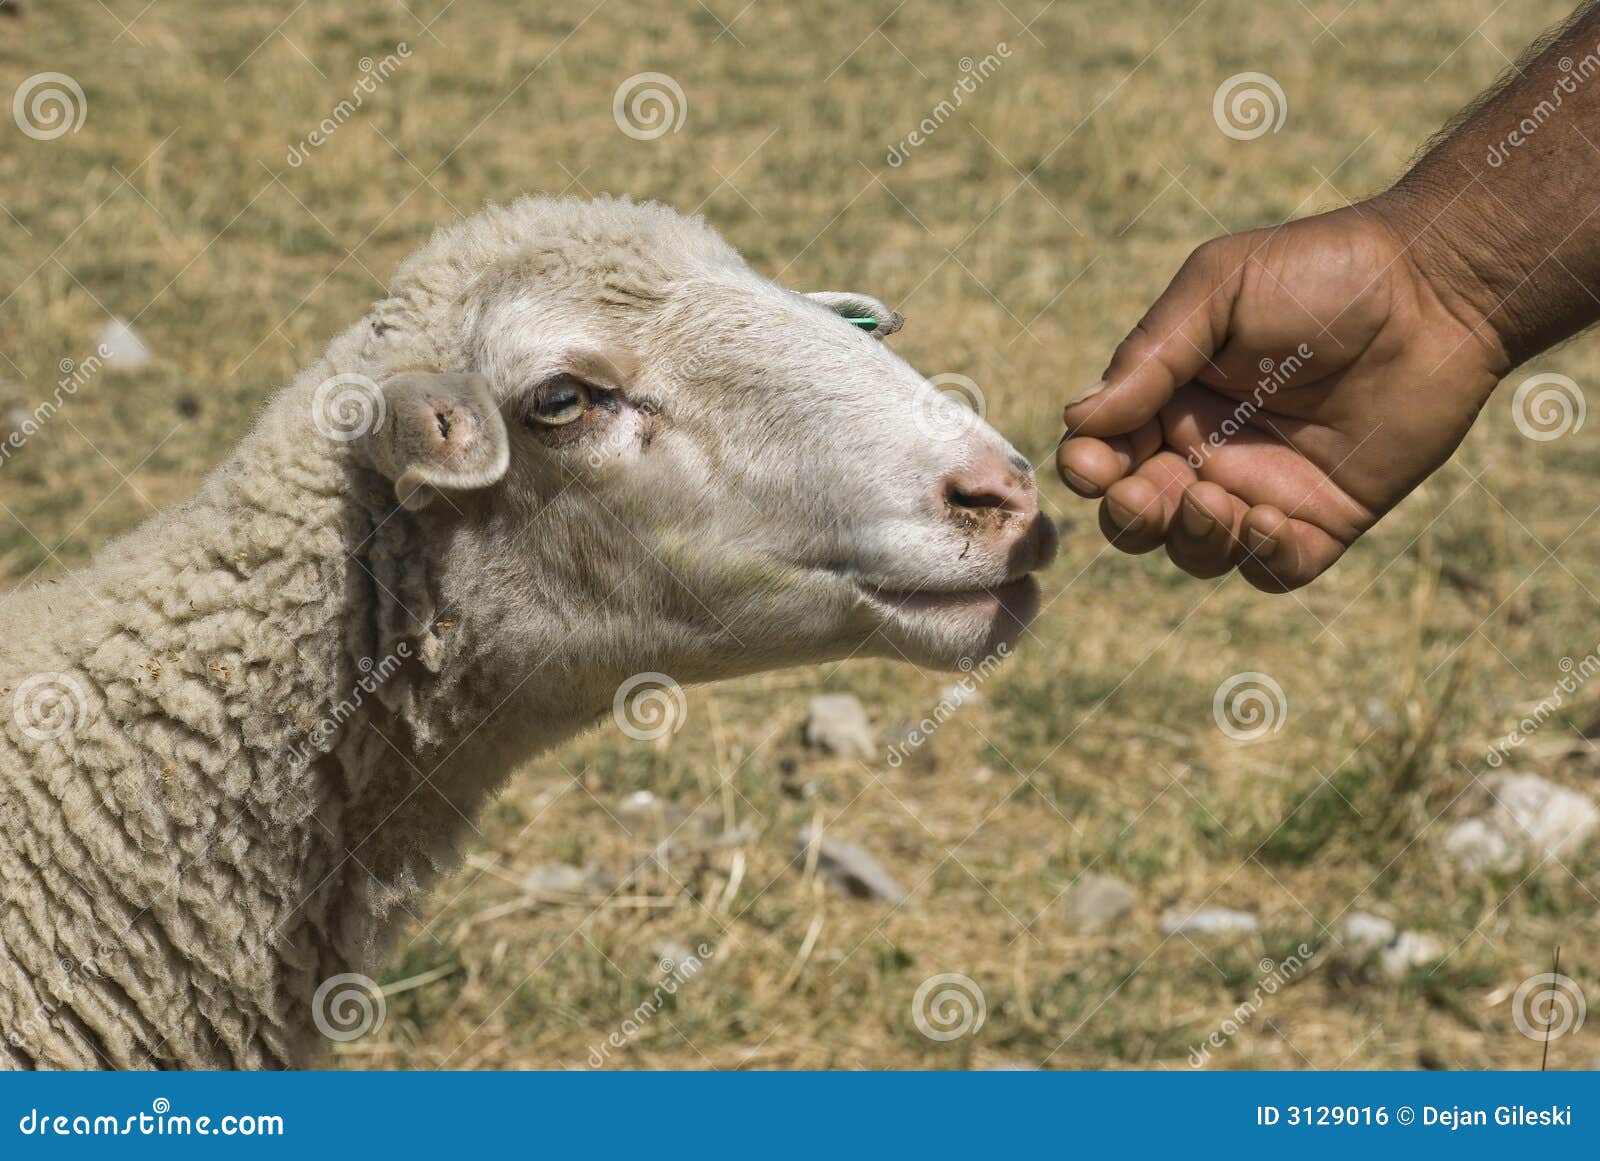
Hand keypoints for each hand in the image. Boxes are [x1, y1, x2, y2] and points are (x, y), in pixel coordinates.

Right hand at [1055, 196, 1509, 590]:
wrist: (1437, 288)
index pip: (1106, 455)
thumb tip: (1078, 418)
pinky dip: (1261, 558)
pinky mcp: (1326, 520)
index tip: (1095, 464)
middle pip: (1139, 518)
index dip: (1089, 470)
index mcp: (1171, 399)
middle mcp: (1209, 451)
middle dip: (1131, 517)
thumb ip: (1149, 355)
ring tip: (1216, 500)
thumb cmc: (1322, 272)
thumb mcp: (1219, 289)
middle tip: (1147, 494)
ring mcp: (1265, 489)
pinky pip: (1275, 570)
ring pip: (1198, 552)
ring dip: (1191, 540)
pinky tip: (1272, 518)